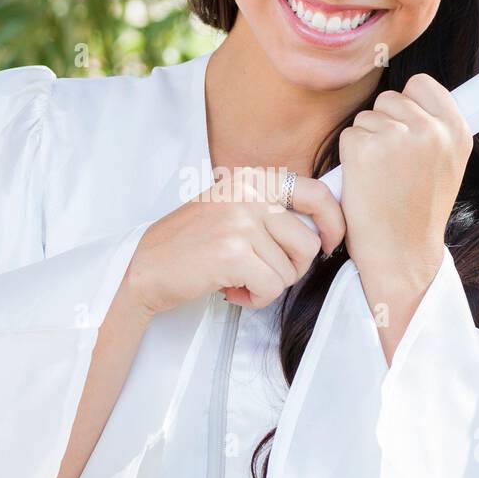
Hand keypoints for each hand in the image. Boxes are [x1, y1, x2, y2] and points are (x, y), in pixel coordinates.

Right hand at [127, 165, 346, 315]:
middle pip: (308, 243)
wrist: (145, 267)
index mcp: (252, 178)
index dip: (333, 223)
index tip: (329, 244)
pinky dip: (256, 300)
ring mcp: (242, 221)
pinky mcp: (234, 253)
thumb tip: (324, 228)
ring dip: (268, 286)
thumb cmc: (191, 244)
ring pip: (290, 270)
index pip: (317, 193)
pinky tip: (232, 290)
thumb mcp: (233, 207)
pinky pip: (272, 288)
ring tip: (238, 279)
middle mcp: (249, 192)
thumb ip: (272, 208)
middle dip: (291, 268)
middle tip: (260, 272)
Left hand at [339, 73, 472, 284]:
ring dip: (366, 141)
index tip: (405, 124)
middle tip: (391, 165)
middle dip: (384, 124)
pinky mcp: (365, 148)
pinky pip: (349, 135)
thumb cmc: (418, 212)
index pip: (422, 84)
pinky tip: (365, 181)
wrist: (401, 253)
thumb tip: (415, 97)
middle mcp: (431, 130)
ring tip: (380, 177)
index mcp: (456, 131)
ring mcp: (398, 137)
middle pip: (390, 98)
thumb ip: (436, 131)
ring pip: (367, 117)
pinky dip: (349, 156)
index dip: (408, 102)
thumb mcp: (447, 166)